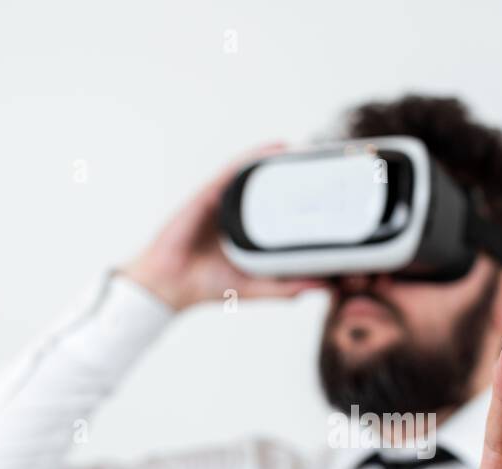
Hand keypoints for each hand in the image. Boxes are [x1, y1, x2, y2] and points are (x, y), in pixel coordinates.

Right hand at [122, 143, 323, 310]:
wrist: (171, 285)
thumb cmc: (209, 286)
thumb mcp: (256, 288)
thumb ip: (287, 287)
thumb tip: (325, 286)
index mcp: (251, 232)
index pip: (280, 210)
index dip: (302, 198)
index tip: (330, 190)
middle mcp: (239, 213)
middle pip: (269, 187)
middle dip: (292, 173)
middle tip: (322, 164)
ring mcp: (224, 202)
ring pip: (254, 174)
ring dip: (277, 159)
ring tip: (303, 150)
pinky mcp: (210, 195)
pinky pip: (234, 171)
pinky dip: (253, 157)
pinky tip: (274, 147)